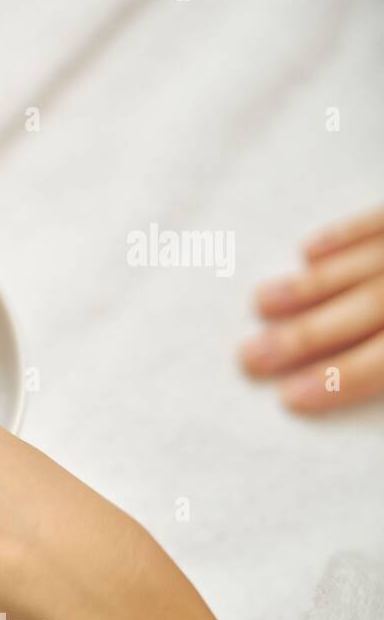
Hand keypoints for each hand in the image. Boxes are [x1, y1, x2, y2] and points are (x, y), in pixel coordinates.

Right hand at [242, 206, 383, 410]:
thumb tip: (371, 381)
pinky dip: (343, 236)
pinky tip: (307, 250)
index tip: (290, 397)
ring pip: (363, 267)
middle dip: (303, 336)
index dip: (339, 379)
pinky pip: (378, 221)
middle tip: (249, 356)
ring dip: (308, 287)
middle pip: (364, 310)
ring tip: (260, 303)